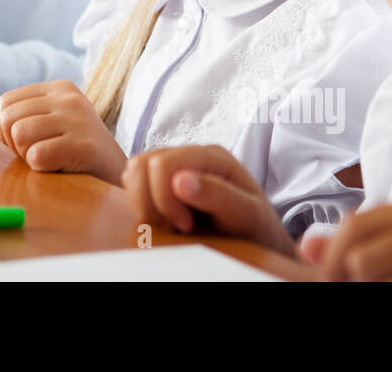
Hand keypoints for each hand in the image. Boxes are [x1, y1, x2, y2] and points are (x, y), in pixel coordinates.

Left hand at [0, 81, 126, 183]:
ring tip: (47, 156)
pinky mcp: (83, 146)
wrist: (113, 171)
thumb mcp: (44, 123)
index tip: (25, 138)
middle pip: (10, 117)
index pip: (7, 100)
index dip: (5, 125)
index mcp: (59, 88)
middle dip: (13, 141)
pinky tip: (58, 165)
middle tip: (35, 150)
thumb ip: (11, 113)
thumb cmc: (72, 147)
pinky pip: (37, 156)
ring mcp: (78, 120)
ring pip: (20, 134)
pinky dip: (41, 167)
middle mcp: (69, 99)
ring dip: (27, 154)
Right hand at [122, 145, 295, 256]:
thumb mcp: (247, 214)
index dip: (164, 199)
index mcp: (212, 156)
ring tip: (172, 221)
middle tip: (178, 224)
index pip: (162, 164)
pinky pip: (135, 181)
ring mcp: (176, 164)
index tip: (186, 225)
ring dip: (145, 202)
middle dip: (151, 202)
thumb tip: (180, 180)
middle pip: (142, 164)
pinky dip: (142, 202)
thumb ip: (218, 196)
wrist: (258, 237)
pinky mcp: (164, 178)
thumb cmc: (256, 227)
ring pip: (133, 170)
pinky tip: (166, 217)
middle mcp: (191, 153)